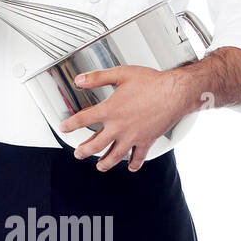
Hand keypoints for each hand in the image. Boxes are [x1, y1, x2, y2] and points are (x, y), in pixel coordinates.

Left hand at [59, 65, 194, 170]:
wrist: (176, 92)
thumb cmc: (152, 82)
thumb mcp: (121, 74)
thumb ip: (98, 78)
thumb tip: (80, 79)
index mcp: (110, 110)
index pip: (83, 120)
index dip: (70, 125)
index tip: (64, 128)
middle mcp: (119, 127)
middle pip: (94, 145)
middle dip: (83, 151)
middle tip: (78, 153)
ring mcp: (132, 137)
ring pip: (114, 156)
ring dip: (104, 163)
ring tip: (99, 166)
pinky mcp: (146, 141)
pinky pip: (138, 157)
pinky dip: (134, 164)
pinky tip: (131, 167)